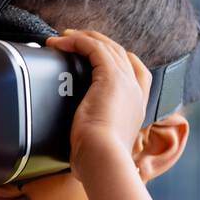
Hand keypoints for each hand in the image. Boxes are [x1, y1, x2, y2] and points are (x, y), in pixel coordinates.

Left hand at [45, 28, 152, 176]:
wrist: (103, 159)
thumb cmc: (98, 162)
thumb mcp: (101, 148)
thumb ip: (96, 140)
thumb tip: (78, 151)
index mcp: (138, 108)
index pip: (139, 73)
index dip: (122, 59)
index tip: (102, 55)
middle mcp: (136, 92)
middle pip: (121, 54)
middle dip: (99, 44)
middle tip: (76, 42)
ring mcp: (125, 82)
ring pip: (107, 46)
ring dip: (84, 38)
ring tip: (64, 37)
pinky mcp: (109, 76)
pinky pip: (93, 47)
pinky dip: (77, 41)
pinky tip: (60, 42)